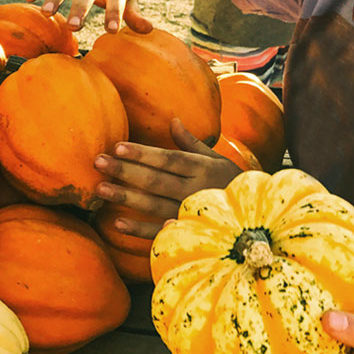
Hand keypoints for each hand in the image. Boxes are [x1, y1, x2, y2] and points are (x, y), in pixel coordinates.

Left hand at [94, 118, 243, 237]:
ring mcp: (189, 213)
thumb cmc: (230, 182)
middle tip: (97, 162)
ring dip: (126, 198)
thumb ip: (192, 143)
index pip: (168, 159)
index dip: (143, 154)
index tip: (118, 147)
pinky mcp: (187, 233)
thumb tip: (173, 121)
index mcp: (201, 168)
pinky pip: (160, 232)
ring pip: (153, 205)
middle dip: (125, 171)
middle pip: (155, 180)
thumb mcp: (216, 159)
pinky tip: (117, 224)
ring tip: (101, 189)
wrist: (255, 218)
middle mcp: (195, 190)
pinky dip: (139, 230)